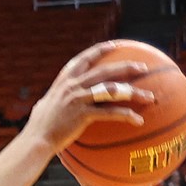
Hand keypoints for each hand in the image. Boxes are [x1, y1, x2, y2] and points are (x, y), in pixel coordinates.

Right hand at [23, 41, 156, 154]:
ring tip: (149, 96)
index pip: (85, 58)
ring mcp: (78, 99)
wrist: (36, 140)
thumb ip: (52, 98)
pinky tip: (138, 120)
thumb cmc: (38, 127)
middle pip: (105, 70)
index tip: (116, 45)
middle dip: (127, 66)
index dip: (101, 50)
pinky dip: (126, 116)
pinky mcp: (83, 114)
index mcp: (64, 80)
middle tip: (143, 67)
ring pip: (112, 91)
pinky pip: (110, 113)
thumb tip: (47, 101)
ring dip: (134, 92)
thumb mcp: (44, 105)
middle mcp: (72, 85)